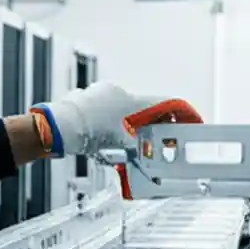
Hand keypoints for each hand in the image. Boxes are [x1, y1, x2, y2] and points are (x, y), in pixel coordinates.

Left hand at [29, 82, 202, 156]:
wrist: (55, 129)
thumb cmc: (85, 133)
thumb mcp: (120, 146)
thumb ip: (139, 149)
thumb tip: (150, 155)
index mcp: (130, 100)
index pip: (166, 104)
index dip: (183, 114)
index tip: (194, 122)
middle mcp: (117, 93)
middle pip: (147, 110)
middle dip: (156, 127)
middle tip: (161, 144)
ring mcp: (100, 96)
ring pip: (126, 114)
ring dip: (133, 130)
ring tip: (130, 149)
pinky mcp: (87, 103)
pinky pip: (109, 115)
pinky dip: (115, 129)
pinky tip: (109, 144)